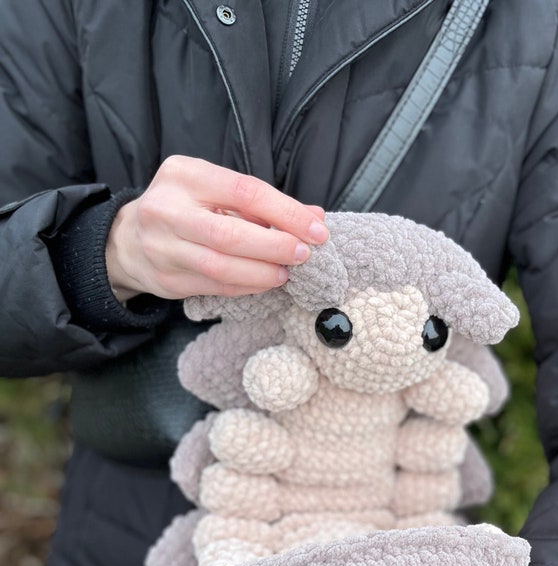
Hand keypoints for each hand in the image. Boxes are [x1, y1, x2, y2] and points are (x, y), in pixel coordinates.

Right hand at [105, 155, 328, 300]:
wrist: (129, 238)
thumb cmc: (185, 208)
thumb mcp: (216, 190)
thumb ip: (263, 203)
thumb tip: (315, 217)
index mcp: (184, 175)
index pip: (245, 192)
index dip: (286, 213)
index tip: (316, 229)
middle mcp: (167, 210)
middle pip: (231, 234)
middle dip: (275, 246)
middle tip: (304, 254)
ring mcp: (163, 247)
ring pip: (222, 267)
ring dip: (263, 273)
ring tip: (286, 272)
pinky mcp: (167, 279)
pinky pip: (216, 287)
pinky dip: (247, 286)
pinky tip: (265, 282)